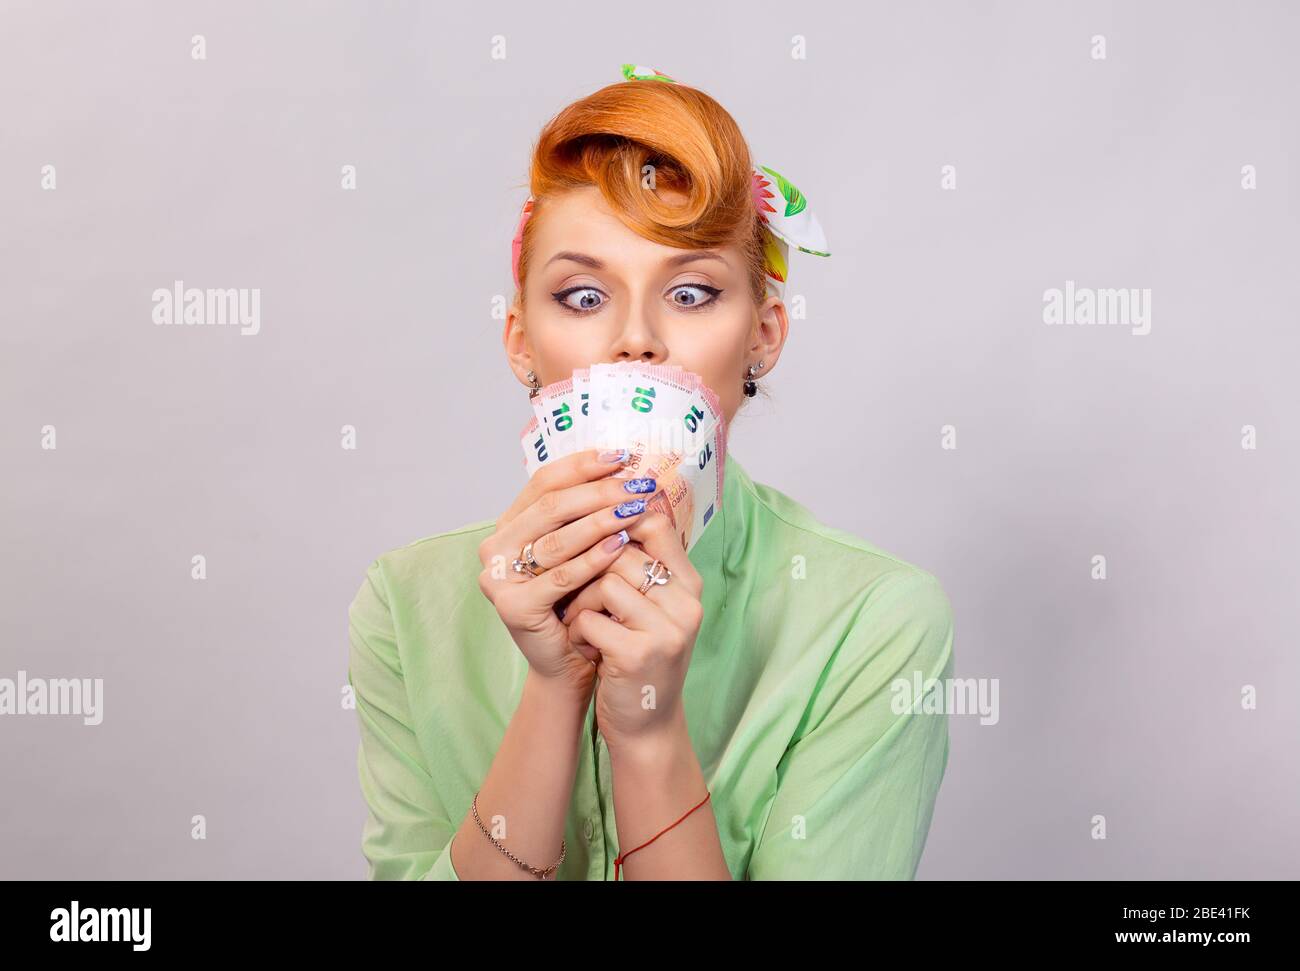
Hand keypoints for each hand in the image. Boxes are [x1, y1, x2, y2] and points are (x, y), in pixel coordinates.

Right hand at [476, 448, 657, 698]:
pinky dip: (593, 559)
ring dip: (600, 521)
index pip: (545, 481)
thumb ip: (589, 511)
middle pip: (551, 507)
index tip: (623, 457)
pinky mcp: (512, 606)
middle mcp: (496, 546)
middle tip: (638, 486)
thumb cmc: (580, 599)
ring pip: (557, 539)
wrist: (569, 659)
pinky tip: (620, 546)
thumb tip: (628, 467)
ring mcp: (499, 577)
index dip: (584, 465)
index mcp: (510, 524)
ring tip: (635, 510)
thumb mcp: (583, 547)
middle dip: (599, 492)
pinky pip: (560, 576)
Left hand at [559, 510, 703, 748]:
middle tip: (580, 595)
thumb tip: (606, 506)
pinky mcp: (639, 655)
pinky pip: (590, 620)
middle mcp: (686, 603)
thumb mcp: (652, 607)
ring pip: (604, 582)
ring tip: (585, 624)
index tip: (590, 531)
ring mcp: (667, 630)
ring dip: (582, 603)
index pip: (655, 523)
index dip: (616, 518)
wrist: (647, 724)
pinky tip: (588, 648)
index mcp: (689, 584)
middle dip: (589, 570)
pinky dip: (579, 633)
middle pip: (620, 551)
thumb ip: (641, 564)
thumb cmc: (639, 655)